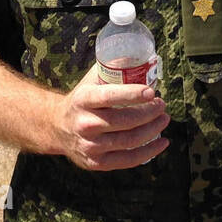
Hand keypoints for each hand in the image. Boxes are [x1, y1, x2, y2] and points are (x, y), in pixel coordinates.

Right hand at [54, 64, 170, 170]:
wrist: (57, 128)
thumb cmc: (82, 100)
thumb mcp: (90, 81)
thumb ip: (113, 69)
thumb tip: (144, 58)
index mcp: (83, 99)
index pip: (109, 96)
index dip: (132, 94)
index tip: (152, 92)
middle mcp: (85, 124)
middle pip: (125, 121)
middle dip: (149, 113)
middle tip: (162, 104)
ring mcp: (90, 146)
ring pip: (130, 141)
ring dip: (153, 130)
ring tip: (164, 119)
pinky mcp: (97, 163)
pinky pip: (128, 160)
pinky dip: (149, 151)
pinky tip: (162, 142)